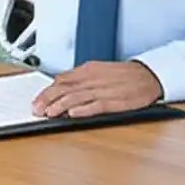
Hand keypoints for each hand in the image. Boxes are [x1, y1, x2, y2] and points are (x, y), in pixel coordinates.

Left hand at [31, 61, 163, 117]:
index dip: (47, 91)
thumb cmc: (122, 75)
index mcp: (88, 70)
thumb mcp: (97, 70)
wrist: (146, 75)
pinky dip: (84, 110)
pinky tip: (73, 113)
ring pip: (77, 97)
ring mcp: (103, 90)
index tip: (37, 100)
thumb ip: (78, 78)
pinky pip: (97, 105)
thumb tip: (60, 85)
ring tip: (49, 113)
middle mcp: (93, 79)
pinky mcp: (115, 101)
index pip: (61, 80)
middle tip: (37, 109)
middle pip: (66, 89)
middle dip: (48, 99)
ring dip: (61, 106)